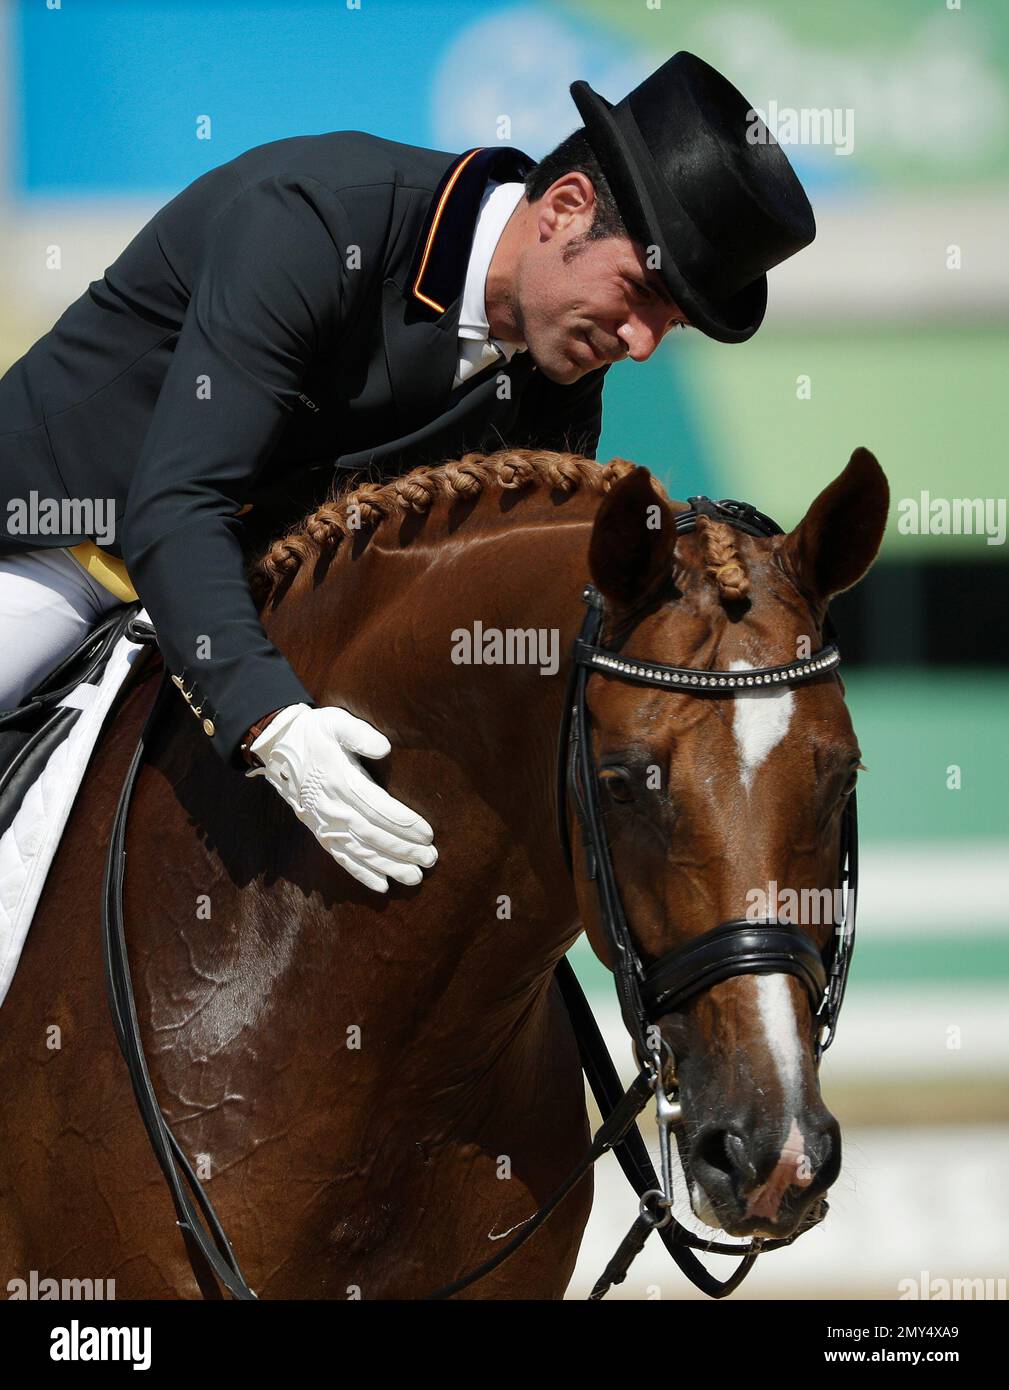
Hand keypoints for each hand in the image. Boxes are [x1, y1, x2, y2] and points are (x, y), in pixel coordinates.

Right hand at [245, 703, 436, 892]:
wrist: (278, 745)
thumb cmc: (314, 732)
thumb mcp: (336, 722)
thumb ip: (360, 734)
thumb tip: (385, 748)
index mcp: (340, 781)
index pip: (378, 808)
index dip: (403, 823)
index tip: (428, 835)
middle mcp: (332, 807)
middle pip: (373, 835)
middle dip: (403, 850)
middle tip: (431, 859)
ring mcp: (324, 823)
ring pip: (359, 851)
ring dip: (388, 867)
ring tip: (414, 878)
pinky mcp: (319, 831)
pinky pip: (341, 857)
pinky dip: (361, 873)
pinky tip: (382, 885)